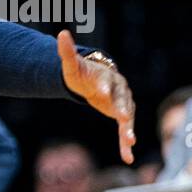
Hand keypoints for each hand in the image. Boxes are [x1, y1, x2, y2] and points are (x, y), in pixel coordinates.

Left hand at [57, 31, 135, 164]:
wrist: (96, 80)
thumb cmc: (83, 73)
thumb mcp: (72, 64)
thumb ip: (67, 52)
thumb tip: (61, 34)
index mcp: (107, 78)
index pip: (106, 82)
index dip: (104, 87)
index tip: (101, 91)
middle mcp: (119, 91)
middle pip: (123, 100)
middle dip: (123, 109)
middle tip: (124, 118)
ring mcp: (123, 104)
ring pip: (128, 118)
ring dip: (128, 130)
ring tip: (130, 142)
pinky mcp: (122, 117)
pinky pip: (124, 130)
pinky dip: (125, 144)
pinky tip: (128, 158)